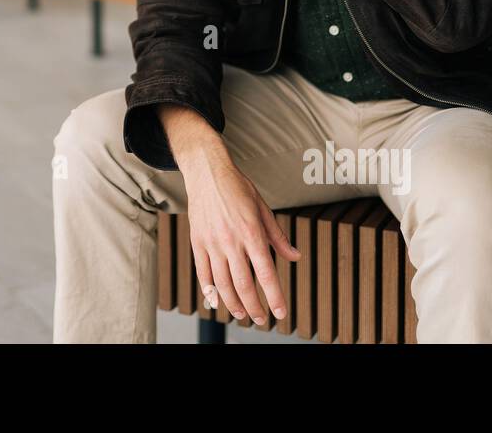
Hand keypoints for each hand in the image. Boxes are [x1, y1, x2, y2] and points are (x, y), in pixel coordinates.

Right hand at [181, 152, 301, 324]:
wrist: (207, 172)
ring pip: (222, 283)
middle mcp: (231, 240)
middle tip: (261, 319)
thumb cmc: (237, 188)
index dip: (274, 296)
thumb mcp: (263, 209)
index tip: (281, 312)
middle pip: (243, 284)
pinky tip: (217, 300)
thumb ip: (278, 237)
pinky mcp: (197, 241)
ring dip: (233, 303)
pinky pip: (203, 272)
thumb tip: (295, 257)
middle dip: (254, 307)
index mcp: (251, 233)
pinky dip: (210, 290)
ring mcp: (211, 242)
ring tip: (241, 314)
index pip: (266, 273)